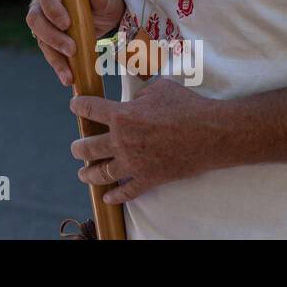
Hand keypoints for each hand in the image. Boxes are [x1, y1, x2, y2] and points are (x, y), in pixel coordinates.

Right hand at [27, 0, 124, 87]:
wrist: (106, 15)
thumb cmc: (104, 0)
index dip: (52, 8)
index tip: (66, 24)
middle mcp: (44, 4)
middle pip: (36, 18)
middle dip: (52, 36)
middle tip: (71, 49)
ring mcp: (45, 24)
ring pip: (40, 39)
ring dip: (54, 56)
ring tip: (69, 74)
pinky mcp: (50, 41)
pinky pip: (50, 54)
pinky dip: (58, 67)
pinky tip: (68, 79)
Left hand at [69, 76, 225, 203]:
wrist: (211, 133)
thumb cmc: (186, 106)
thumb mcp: (158, 87)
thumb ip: (139, 93)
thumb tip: (133, 98)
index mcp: (121, 115)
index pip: (89, 109)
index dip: (78, 106)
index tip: (75, 106)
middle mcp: (122, 141)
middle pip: (87, 147)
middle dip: (78, 147)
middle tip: (75, 147)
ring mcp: (134, 163)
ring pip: (102, 173)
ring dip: (89, 173)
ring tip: (83, 173)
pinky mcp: (149, 178)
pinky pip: (127, 192)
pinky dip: (115, 196)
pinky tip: (107, 198)